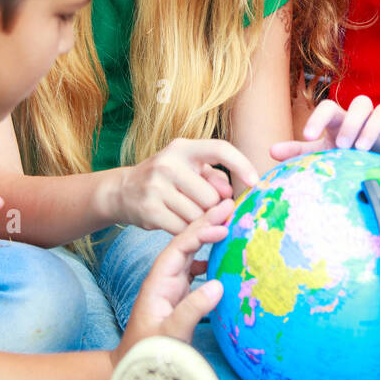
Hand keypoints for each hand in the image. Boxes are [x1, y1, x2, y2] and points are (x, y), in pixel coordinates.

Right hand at [113, 138, 258, 233]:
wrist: (124, 190)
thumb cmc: (168, 178)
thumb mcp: (188, 168)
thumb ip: (213, 177)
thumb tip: (230, 195)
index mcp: (183, 148)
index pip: (220, 149)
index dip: (241, 164)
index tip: (255, 182)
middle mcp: (168, 164)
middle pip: (211, 196)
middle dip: (214, 208)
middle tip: (205, 208)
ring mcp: (157, 187)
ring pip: (198, 216)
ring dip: (200, 221)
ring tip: (189, 214)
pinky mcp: (150, 211)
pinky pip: (182, 229)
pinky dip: (186, 231)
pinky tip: (179, 224)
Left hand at [116, 199, 233, 360]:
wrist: (135, 363)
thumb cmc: (149, 350)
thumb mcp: (171, 332)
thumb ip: (192, 309)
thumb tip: (218, 284)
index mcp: (159, 280)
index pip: (180, 247)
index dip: (200, 232)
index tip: (222, 224)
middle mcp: (166, 277)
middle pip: (187, 242)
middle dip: (206, 222)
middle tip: (228, 204)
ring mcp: (174, 284)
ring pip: (193, 252)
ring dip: (209, 236)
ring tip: (228, 220)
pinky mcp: (181, 294)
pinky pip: (197, 267)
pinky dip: (210, 256)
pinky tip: (222, 252)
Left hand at [269, 96, 379, 163]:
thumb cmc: (350, 154)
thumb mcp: (324, 152)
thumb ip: (300, 151)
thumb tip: (270, 150)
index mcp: (342, 120)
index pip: (329, 108)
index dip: (317, 118)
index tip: (308, 137)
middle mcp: (364, 118)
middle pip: (361, 102)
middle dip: (351, 122)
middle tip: (342, 145)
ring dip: (374, 126)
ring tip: (364, 148)